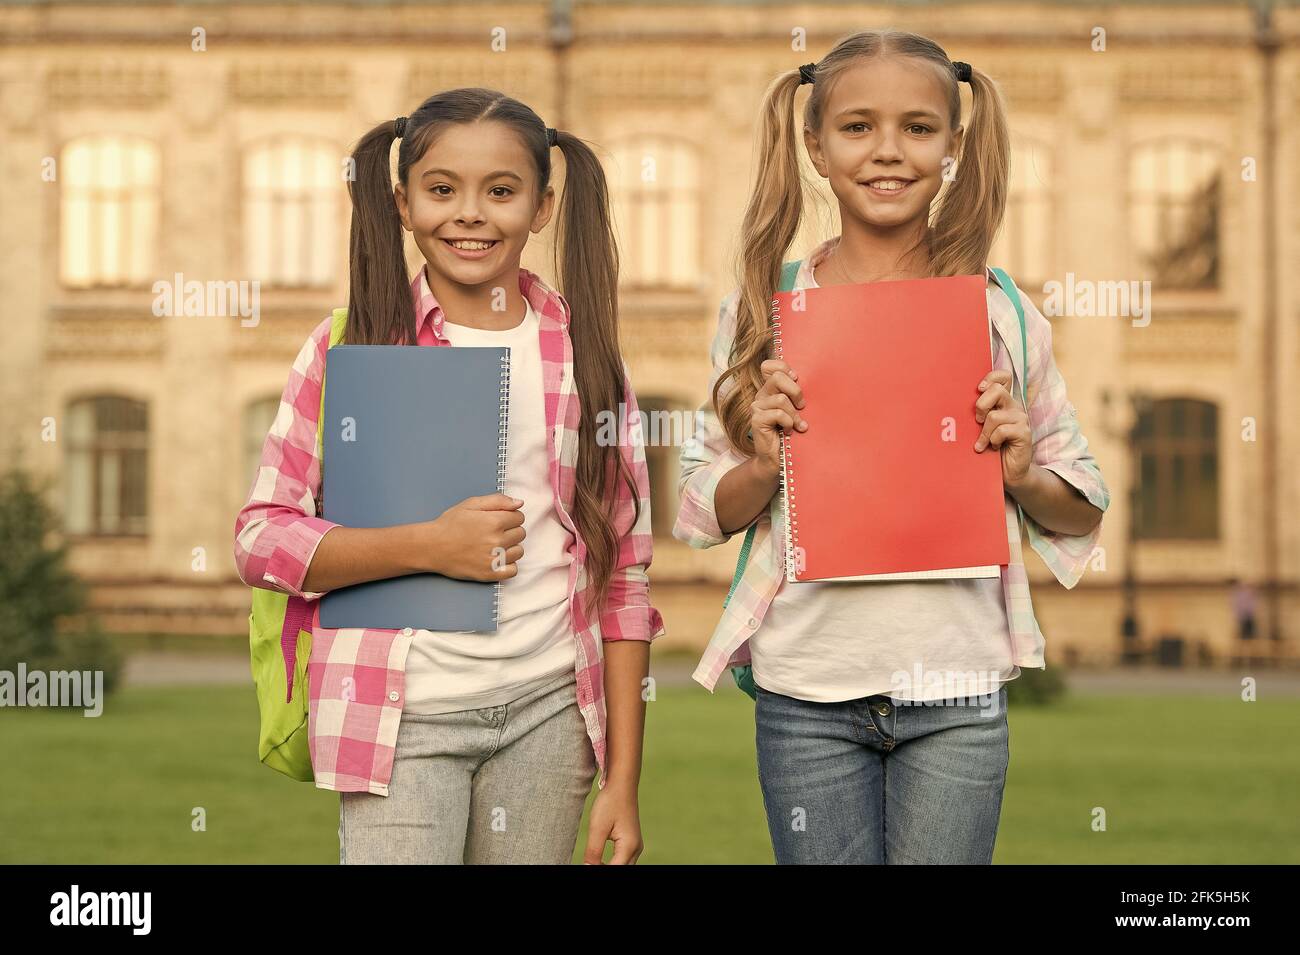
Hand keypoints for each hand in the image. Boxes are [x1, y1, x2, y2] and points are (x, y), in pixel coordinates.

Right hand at [417, 493, 525, 579]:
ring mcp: (494, 559)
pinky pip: (513, 570)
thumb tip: (519, 503)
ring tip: (492, 546)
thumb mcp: (471, 504)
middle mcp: (497, 541)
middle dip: (510, 531)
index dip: (509, 517)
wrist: (431, 547)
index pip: (519, 517)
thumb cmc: (450, 524)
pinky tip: (496, 559)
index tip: (498, 520)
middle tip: (492, 533)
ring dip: (510, 548)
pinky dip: (508, 565)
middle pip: (520, 534)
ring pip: (519, 551)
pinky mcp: (490, 574)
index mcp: (494, 521)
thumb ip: (498, 501)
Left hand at [582, 780, 642, 863]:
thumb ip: (593, 851)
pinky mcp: (632, 841)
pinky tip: (599, 861)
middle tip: (589, 863)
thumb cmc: (610, 803)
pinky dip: (612, 863)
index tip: (586, 865)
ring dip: (609, 867)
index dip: (598, 870)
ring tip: (592, 863)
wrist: (622, 785)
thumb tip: (587, 867)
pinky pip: (623, 860)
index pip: (613, 869)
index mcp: (629, 846)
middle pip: (621, 869)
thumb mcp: (597, 828)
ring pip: (623, 866)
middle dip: (605, 869)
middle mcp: (636, 849)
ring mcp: (636, 845)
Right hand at [750, 358, 807, 477]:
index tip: (796, 380)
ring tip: (797, 425)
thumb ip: (795, 394)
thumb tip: (803, 380)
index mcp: (770, 390)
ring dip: (794, 414)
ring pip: (780, 399)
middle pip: (778, 377)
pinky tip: (789, 432)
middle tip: (802, 406)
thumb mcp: (796, 409)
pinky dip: (788, 423)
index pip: (769, 366)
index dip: (783, 367)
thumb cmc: (791, 432)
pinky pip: (777, 414)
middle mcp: (761, 395)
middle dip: (795, 391)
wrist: (779, 458)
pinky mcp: (757, 420)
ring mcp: (757, 407)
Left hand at [973, 369, 1031, 488]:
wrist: (1008, 472)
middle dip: (981, 405)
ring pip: (994, 415)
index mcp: (1003, 402)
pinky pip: (1001, 431)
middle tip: (977, 421)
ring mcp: (1020, 419)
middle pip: (996, 390)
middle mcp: (1013, 407)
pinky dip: (992, 441)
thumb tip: (954, 403)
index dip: (991, 377)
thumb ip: (976, 413)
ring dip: (984, 432)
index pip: (1003, 377)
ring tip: (984, 442)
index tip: (979, 388)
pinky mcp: (1024, 433)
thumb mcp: (980, 428)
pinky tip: (993, 447)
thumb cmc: (990, 448)